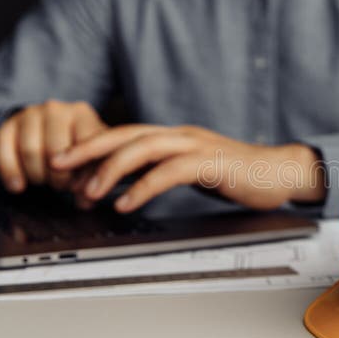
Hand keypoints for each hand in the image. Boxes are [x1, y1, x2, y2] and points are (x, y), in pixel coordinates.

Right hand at [0, 100, 106, 194]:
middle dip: (59, 177)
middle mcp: (56, 109)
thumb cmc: (80, 146)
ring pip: (30, 151)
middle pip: (55, 150)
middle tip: (62, 186)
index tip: (77, 188)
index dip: (81, 173)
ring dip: (37, 175)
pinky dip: (10, 172)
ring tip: (46, 181)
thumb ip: (97, 176)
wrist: (53, 129)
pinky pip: (3, 149)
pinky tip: (18, 187)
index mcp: (83, 114)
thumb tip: (85, 201)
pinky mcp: (9, 123)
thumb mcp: (95, 156)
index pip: (84, 144)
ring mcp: (31, 113)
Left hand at [50, 124, 325, 212]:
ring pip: (144, 148)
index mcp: (176, 137)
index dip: (93, 147)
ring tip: (87, 191)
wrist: (281, 172)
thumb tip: (128, 186)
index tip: (65, 165)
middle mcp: (182, 135)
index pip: (126, 135)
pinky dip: (143, 187)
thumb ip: (164, 172)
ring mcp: (196, 146)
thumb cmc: (240, 175)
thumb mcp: (194, 172)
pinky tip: (125, 202)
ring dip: (110, 169)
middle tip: (57, 166)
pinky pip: (169, 171)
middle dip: (87, 148)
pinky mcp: (211, 163)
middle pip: (126, 134)